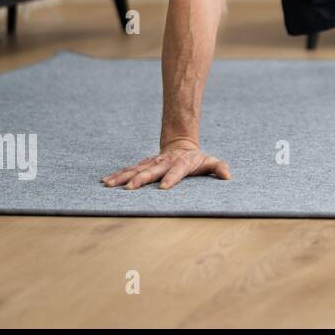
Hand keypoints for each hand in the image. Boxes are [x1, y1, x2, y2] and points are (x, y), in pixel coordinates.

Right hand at [100, 140, 231, 189]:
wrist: (181, 146)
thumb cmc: (197, 159)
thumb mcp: (210, 162)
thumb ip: (218, 168)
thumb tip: (228, 176)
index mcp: (182, 163)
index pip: (177, 171)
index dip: (171, 178)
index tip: (163, 188)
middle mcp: (164, 162)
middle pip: (152, 171)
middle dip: (141, 179)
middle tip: (130, 188)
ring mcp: (152, 163)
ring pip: (136, 169)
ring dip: (123, 177)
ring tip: (110, 184)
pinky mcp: (143, 165)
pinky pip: (129, 169)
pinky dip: (118, 174)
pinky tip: (106, 181)